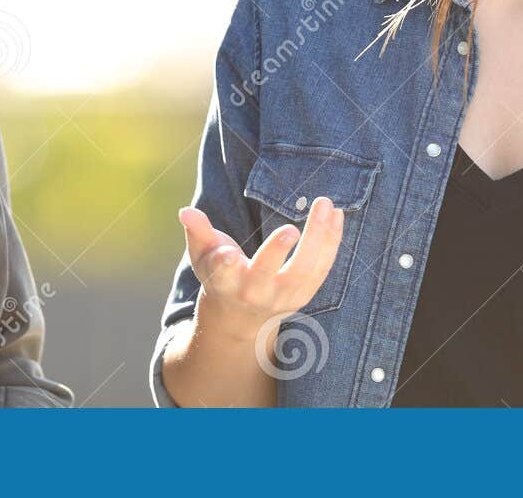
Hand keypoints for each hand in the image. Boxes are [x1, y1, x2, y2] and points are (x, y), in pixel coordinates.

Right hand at [177, 197, 342, 342]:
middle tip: (291, 229)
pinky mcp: (304, 294)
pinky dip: (331, 242)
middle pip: (267, 274)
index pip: (223, 274)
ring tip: (326, 205)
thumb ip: (197, 232)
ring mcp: (282, 296)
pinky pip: (322, 268)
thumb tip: (185, 211)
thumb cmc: (220, 275)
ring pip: (304, 271)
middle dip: (277, 253)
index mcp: (225, 282)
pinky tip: (337, 215)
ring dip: (319, 238)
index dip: (224, 265)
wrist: (241, 316)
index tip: (229, 254)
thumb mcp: (203, 256)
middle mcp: (254, 292)